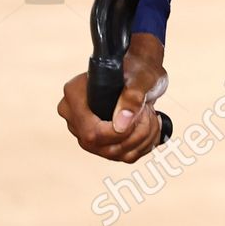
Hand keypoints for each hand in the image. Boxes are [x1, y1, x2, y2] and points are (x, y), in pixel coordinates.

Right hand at [58, 32, 167, 162]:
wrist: (143, 73)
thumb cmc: (139, 69)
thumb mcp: (141, 78)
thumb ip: (132, 97)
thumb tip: (121, 125)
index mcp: (74, 96)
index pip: (90, 132)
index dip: (116, 133)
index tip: (137, 117)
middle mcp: (75, 117)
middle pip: (100, 146)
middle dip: (133, 134)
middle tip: (148, 112)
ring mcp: (86, 132)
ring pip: (115, 153)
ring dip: (143, 137)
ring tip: (150, 115)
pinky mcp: (102, 142)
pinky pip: (124, 156)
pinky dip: (145, 144)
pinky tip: (150, 125)